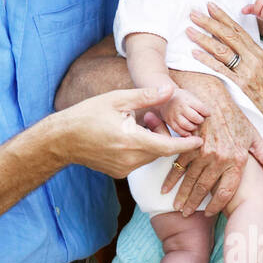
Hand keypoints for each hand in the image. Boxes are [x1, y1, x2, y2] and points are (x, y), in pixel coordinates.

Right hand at [56, 85, 201, 177]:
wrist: (62, 140)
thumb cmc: (87, 115)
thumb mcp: (117, 99)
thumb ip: (146, 96)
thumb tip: (170, 89)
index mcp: (132, 141)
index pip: (168, 146)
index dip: (186, 144)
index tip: (200, 141)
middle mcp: (130, 159)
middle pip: (160, 150)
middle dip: (163, 134)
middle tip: (151, 116)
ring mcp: (124, 169)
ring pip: (150, 156)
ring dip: (152, 141)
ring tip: (138, 122)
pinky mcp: (118, 173)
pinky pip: (139, 161)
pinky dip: (141, 149)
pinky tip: (129, 134)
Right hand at [160, 86, 262, 216]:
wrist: (213, 98)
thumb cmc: (234, 118)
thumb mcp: (254, 137)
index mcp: (237, 160)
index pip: (226, 191)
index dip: (217, 206)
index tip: (210, 214)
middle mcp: (220, 158)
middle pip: (205, 189)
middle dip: (194, 204)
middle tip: (187, 214)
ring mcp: (203, 152)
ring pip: (190, 180)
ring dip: (182, 195)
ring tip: (177, 208)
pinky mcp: (189, 145)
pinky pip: (179, 166)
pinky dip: (171, 179)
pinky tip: (166, 189)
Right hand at [161, 86, 209, 134]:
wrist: (165, 100)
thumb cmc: (182, 99)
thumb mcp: (190, 96)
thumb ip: (198, 105)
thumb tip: (208, 115)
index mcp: (187, 99)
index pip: (201, 108)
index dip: (206, 112)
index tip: (207, 113)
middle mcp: (180, 107)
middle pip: (194, 117)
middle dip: (200, 120)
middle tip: (200, 120)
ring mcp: (174, 115)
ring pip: (187, 125)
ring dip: (193, 127)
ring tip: (194, 125)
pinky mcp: (170, 122)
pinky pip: (179, 131)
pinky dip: (186, 133)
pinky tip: (189, 131)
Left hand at [186, 1, 262, 119]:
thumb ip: (255, 56)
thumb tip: (243, 45)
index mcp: (260, 53)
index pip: (239, 30)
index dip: (223, 17)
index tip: (210, 7)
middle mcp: (254, 58)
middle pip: (228, 35)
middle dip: (210, 22)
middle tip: (194, 13)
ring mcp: (247, 71)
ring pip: (222, 50)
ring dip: (203, 38)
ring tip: (189, 30)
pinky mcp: (240, 85)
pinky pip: (220, 69)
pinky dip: (206, 60)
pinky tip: (194, 53)